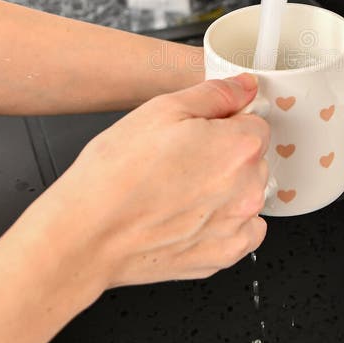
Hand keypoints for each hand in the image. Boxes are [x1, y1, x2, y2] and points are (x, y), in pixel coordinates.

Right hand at [43, 73, 269, 296]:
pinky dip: (223, 224)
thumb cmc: (116, 174)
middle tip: (181, 162)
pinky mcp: (223, 255)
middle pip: (253, 161)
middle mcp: (247, 188)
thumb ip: (215, 94)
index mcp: (239, 147)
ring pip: (246, 196)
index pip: (255, 124)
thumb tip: (244, 86)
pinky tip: (190, 217)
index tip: (200, 134)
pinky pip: (242, 232)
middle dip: (226, 157)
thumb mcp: (162, 110)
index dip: (225, 124)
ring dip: (225, 191)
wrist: (88, 234)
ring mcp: (237, 226)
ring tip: (178, 192)